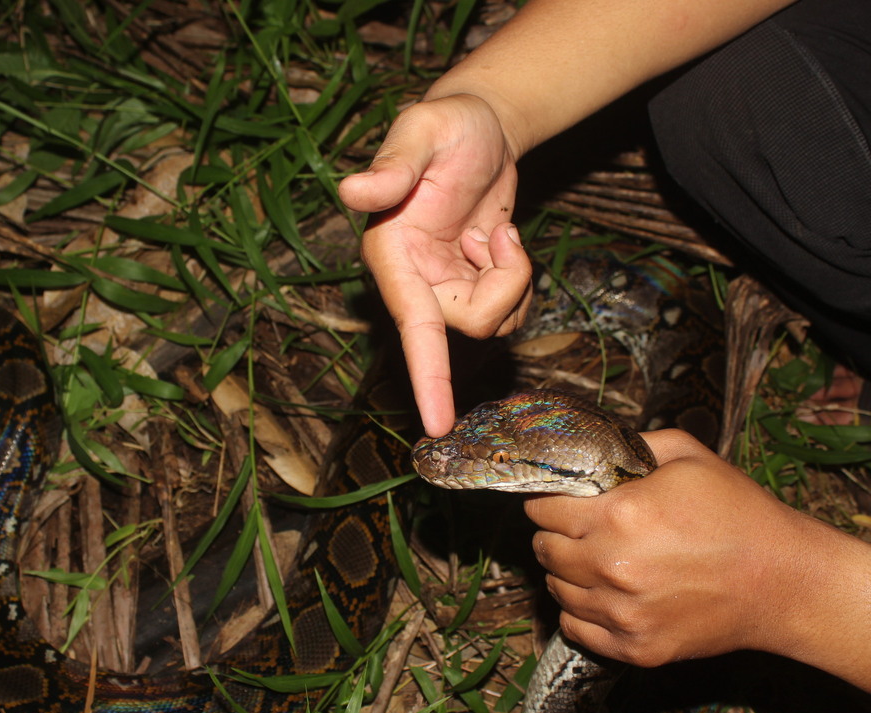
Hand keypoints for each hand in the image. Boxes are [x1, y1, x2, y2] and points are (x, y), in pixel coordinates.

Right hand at [338, 94, 532, 436]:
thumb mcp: (424, 131)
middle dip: (506, 283)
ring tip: (497, 233)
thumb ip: (393, 164)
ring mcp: (444, 290)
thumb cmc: (448, 125)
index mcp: (394, 255)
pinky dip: (521, 282)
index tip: (438, 427)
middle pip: (475, 321)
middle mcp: (415, 282)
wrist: (479, 129)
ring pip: (497, 320)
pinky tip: (503, 247)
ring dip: (515, 278)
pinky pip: (512, 312)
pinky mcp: (472, 289)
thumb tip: (351, 191)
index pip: (412, 327)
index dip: (426, 379)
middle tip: (502, 235)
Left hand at [522, 429, 814, 666]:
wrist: (784, 582)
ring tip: (595, 558)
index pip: (542, 508)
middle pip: (544, 548)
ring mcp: (623, 612)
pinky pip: (575, 627)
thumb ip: (628, 445)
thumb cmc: (737, 514)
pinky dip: (580, 610)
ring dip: (566, 571)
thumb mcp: (686, 456)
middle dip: (554, 533)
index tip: (558, 499)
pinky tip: (604, 593)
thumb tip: (585, 444)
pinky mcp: (636, 647)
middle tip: (578, 527)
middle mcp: (613, 566)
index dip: (547, 499)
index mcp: (620, 515)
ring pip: (555, 588)